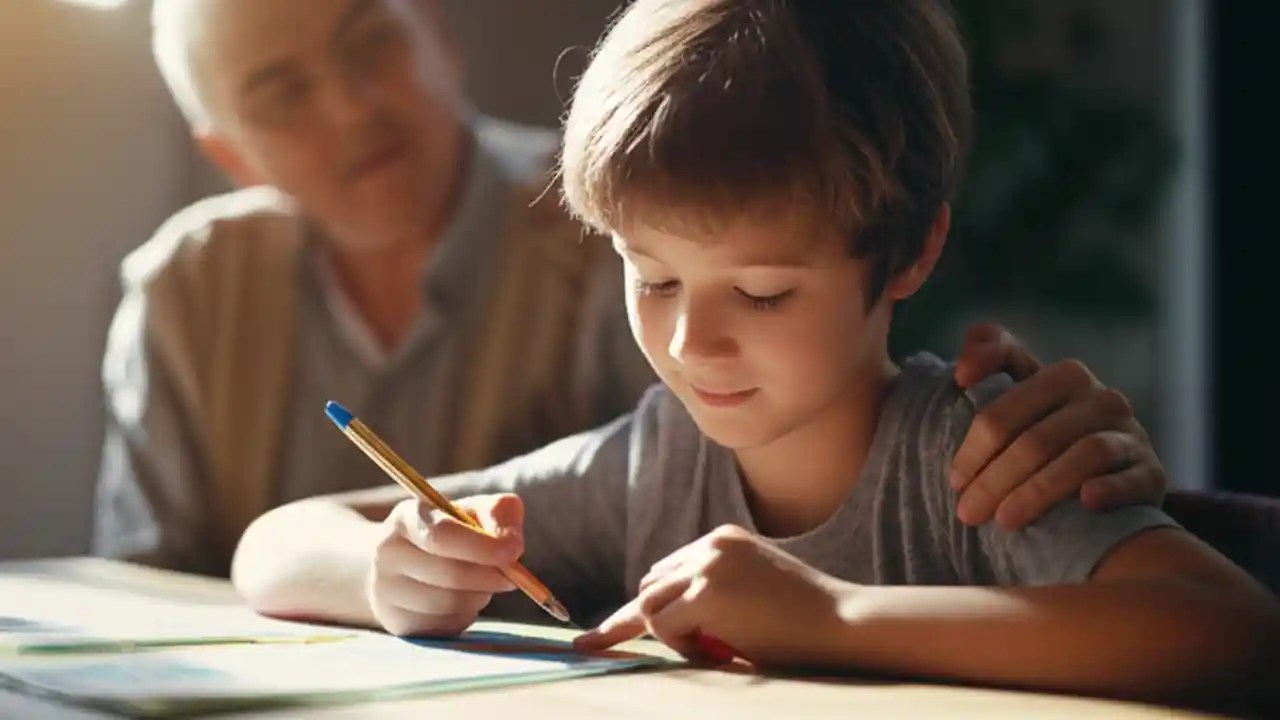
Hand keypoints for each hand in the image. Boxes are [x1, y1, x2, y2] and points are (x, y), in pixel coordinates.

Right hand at [366, 494, 523, 636]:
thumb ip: (498, 513)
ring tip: (480, 583)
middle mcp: (388, 554)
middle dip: (490, 576)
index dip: (482, 546)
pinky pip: (445, 626)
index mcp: (406, 518)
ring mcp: (386, 592)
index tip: (513, 553)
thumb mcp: (473, 509)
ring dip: (479, 595)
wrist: (398, 562)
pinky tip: (462, 599)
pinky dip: (465, 614)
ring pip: (451, 603)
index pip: (441, 535)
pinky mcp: (397, 623)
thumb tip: (512, 544)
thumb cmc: (448, 532)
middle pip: (451, 574)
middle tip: (511, 576)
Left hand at [574, 525, 851, 666]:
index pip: (665, 572)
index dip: (632, 612)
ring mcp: (708, 565)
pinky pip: (663, 626)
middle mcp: (711, 545)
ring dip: (674, 635)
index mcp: (723, 540)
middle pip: (650, 587)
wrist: (845, 623)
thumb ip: (710, 593)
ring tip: (722, 647)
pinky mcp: (707, 592)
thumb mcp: (752, 591)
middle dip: (661, 622)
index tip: (592, 641)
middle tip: (704, 647)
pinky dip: (683, 646)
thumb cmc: (806, 621)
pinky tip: (723, 650)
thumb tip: (657, 617)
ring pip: (650, 605)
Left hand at [951, 323, 1166, 529]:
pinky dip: (1109, 488)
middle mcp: (1099, 396)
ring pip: (1082, 455)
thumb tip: (963, 371)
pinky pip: (1132, 477)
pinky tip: (1085, 502)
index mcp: (1061, 375)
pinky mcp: (1152, 471)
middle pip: (1036, 435)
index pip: (1015, 377)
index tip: (956, 410)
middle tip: (966, 510)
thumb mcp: (1024, 399)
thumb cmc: (1051, 437)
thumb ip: (994, 361)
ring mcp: (1129, 432)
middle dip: (993, 475)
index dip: (982, 395)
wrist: (1117, 479)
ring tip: (1003, 521)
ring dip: (1037, 491)